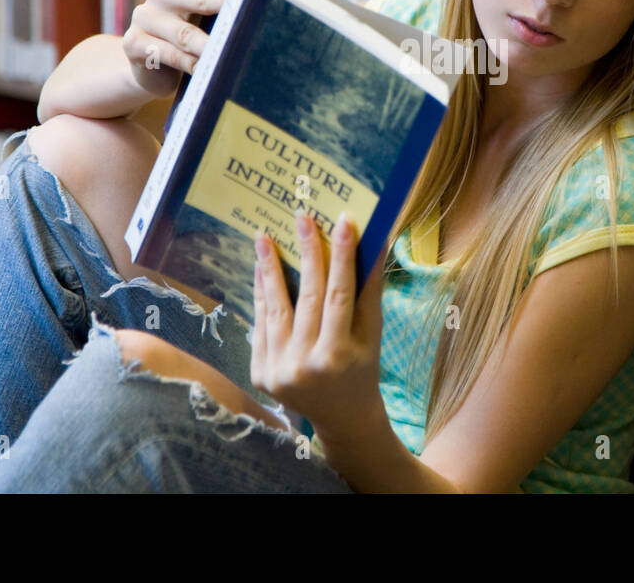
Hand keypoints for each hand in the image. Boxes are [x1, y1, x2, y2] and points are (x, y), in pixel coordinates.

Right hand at [122, 0, 257, 97]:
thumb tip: (261, 2)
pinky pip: (167, 54)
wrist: (146, 68)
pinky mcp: (134, 43)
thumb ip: (220, 5)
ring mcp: (146, 17)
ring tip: (231, 52)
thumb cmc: (186, 37)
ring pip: (185, 33)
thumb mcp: (200, 16)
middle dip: (227, 3)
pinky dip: (189, 64)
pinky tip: (205, 70)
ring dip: (209, 45)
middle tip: (250, 8)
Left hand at [249, 209, 386, 438]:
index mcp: (338, 356)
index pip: (339, 296)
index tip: (344, 221)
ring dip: (269, 269)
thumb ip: (369, 289)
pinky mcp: (260, 373)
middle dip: (306, 253)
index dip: (342, 257)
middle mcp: (304, 365)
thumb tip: (374, 241)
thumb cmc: (363, 367)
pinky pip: (261, 325)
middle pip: (306, 298)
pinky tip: (260, 269)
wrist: (341, 417)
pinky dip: (261, 296)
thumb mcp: (372, 332)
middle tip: (302, 217)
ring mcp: (277, 371)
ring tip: (264, 237)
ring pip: (275, 309)